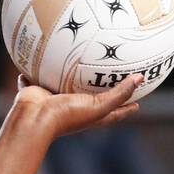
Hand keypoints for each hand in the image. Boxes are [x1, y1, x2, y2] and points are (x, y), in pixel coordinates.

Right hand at [10, 72, 142, 138]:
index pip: (113, 112)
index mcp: (90, 115)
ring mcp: (55, 100)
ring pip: (65, 85)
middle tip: (110, 76)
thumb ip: (119, 93)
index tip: (137, 103)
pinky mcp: (38, 91)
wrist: (33, 119)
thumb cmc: (67, 116)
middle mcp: (74, 108)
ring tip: (76, 60)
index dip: (126, 108)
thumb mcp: (98, 105)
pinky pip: (38, 77)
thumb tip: (141, 78)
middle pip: (91, 98)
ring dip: (69, 76)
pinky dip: (36, 70)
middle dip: (99, 89)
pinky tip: (39, 55)